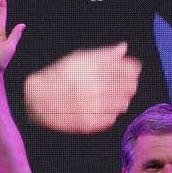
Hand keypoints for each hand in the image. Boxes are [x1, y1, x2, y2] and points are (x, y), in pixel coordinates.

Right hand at [23, 43, 140, 133]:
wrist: (38, 99)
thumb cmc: (59, 76)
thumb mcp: (78, 58)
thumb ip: (103, 54)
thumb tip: (123, 48)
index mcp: (94, 70)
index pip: (128, 70)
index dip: (132, 69)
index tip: (132, 69)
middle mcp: (96, 88)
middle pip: (129, 87)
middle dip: (129, 83)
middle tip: (122, 83)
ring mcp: (94, 108)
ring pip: (123, 103)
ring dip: (121, 98)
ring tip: (110, 95)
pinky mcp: (91, 123)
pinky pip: (112, 118)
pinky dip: (111, 111)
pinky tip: (101, 106)